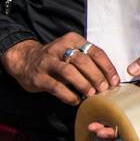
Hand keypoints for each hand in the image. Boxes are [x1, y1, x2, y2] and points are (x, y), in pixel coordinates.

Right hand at [1, 35, 120, 105]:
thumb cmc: (56, 58)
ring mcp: (47, 62)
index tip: (115, 80)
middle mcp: (60, 48)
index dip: (107, 67)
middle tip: (104, 89)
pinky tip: (76, 100)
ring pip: (69, 71)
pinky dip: (68, 95)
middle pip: (83, 61)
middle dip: (97, 76)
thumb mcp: (72, 53)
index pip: (95, 52)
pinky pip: (56, 86)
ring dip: (83, 84)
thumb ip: (88, 62)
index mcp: (73, 40)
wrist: (25, 60)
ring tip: (91, 94)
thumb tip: (109, 80)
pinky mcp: (38, 76)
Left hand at [86, 42, 139, 140]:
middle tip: (96, 129)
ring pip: (126, 120)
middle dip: (114, 131)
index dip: (133, 131)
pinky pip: (123, 109)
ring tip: (93, 125)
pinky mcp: (136, 99)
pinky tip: (97, 111)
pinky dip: (111, 112)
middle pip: (134, 127)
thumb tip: (131, 70)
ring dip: (109, 125)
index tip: (117, 131)